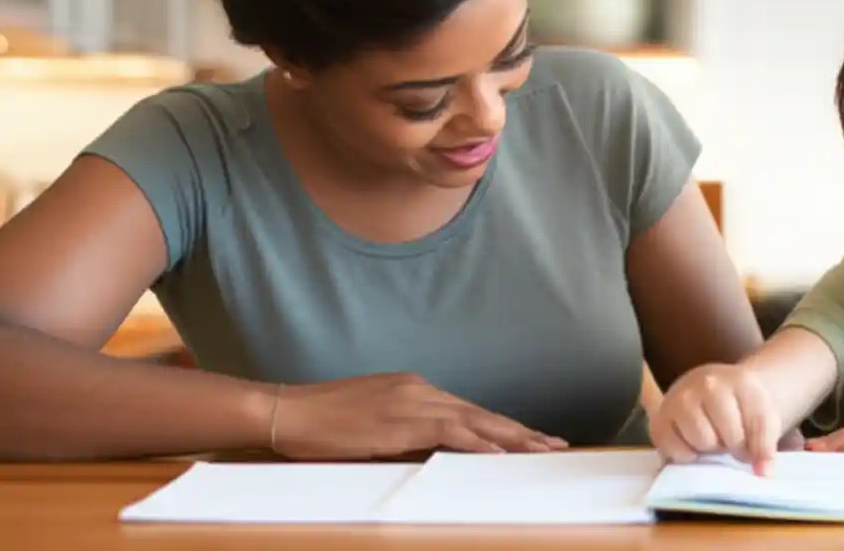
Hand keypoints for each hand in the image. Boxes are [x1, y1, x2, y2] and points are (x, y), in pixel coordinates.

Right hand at [269, 372, 567, 459]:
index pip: (470, 411)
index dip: (503, 427)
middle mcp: (420, 390)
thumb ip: (406, 433)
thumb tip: (433, 452)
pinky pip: (449, 432)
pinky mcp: (400, 421)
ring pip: (475, 421)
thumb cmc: (322, 422)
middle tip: (554, 445)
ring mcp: (412, 402)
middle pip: (481, 413)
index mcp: (415, 389)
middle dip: (521, 432)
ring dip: (512, 438)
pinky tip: (499, 453)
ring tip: (541, 451)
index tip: (532, 438)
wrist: (288, 411)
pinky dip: (478, 442)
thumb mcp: (373, 425)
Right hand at [650, 363, 782, 474]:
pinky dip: (684, 454)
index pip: (754, 426)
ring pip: (700, 443)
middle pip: (726, 437)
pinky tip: (693, 443)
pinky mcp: (659, 417)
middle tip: (729, 439)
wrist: (719, 387)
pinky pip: (673, 449)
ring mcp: (679, 397)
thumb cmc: (742, 407)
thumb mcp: (764, 419)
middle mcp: (706, 383)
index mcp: (739, 382)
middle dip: (729, 446)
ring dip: (708, 449)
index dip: (758, 451)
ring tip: (712, 437)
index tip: (757, 460)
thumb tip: (762, 472)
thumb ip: (765, 445)